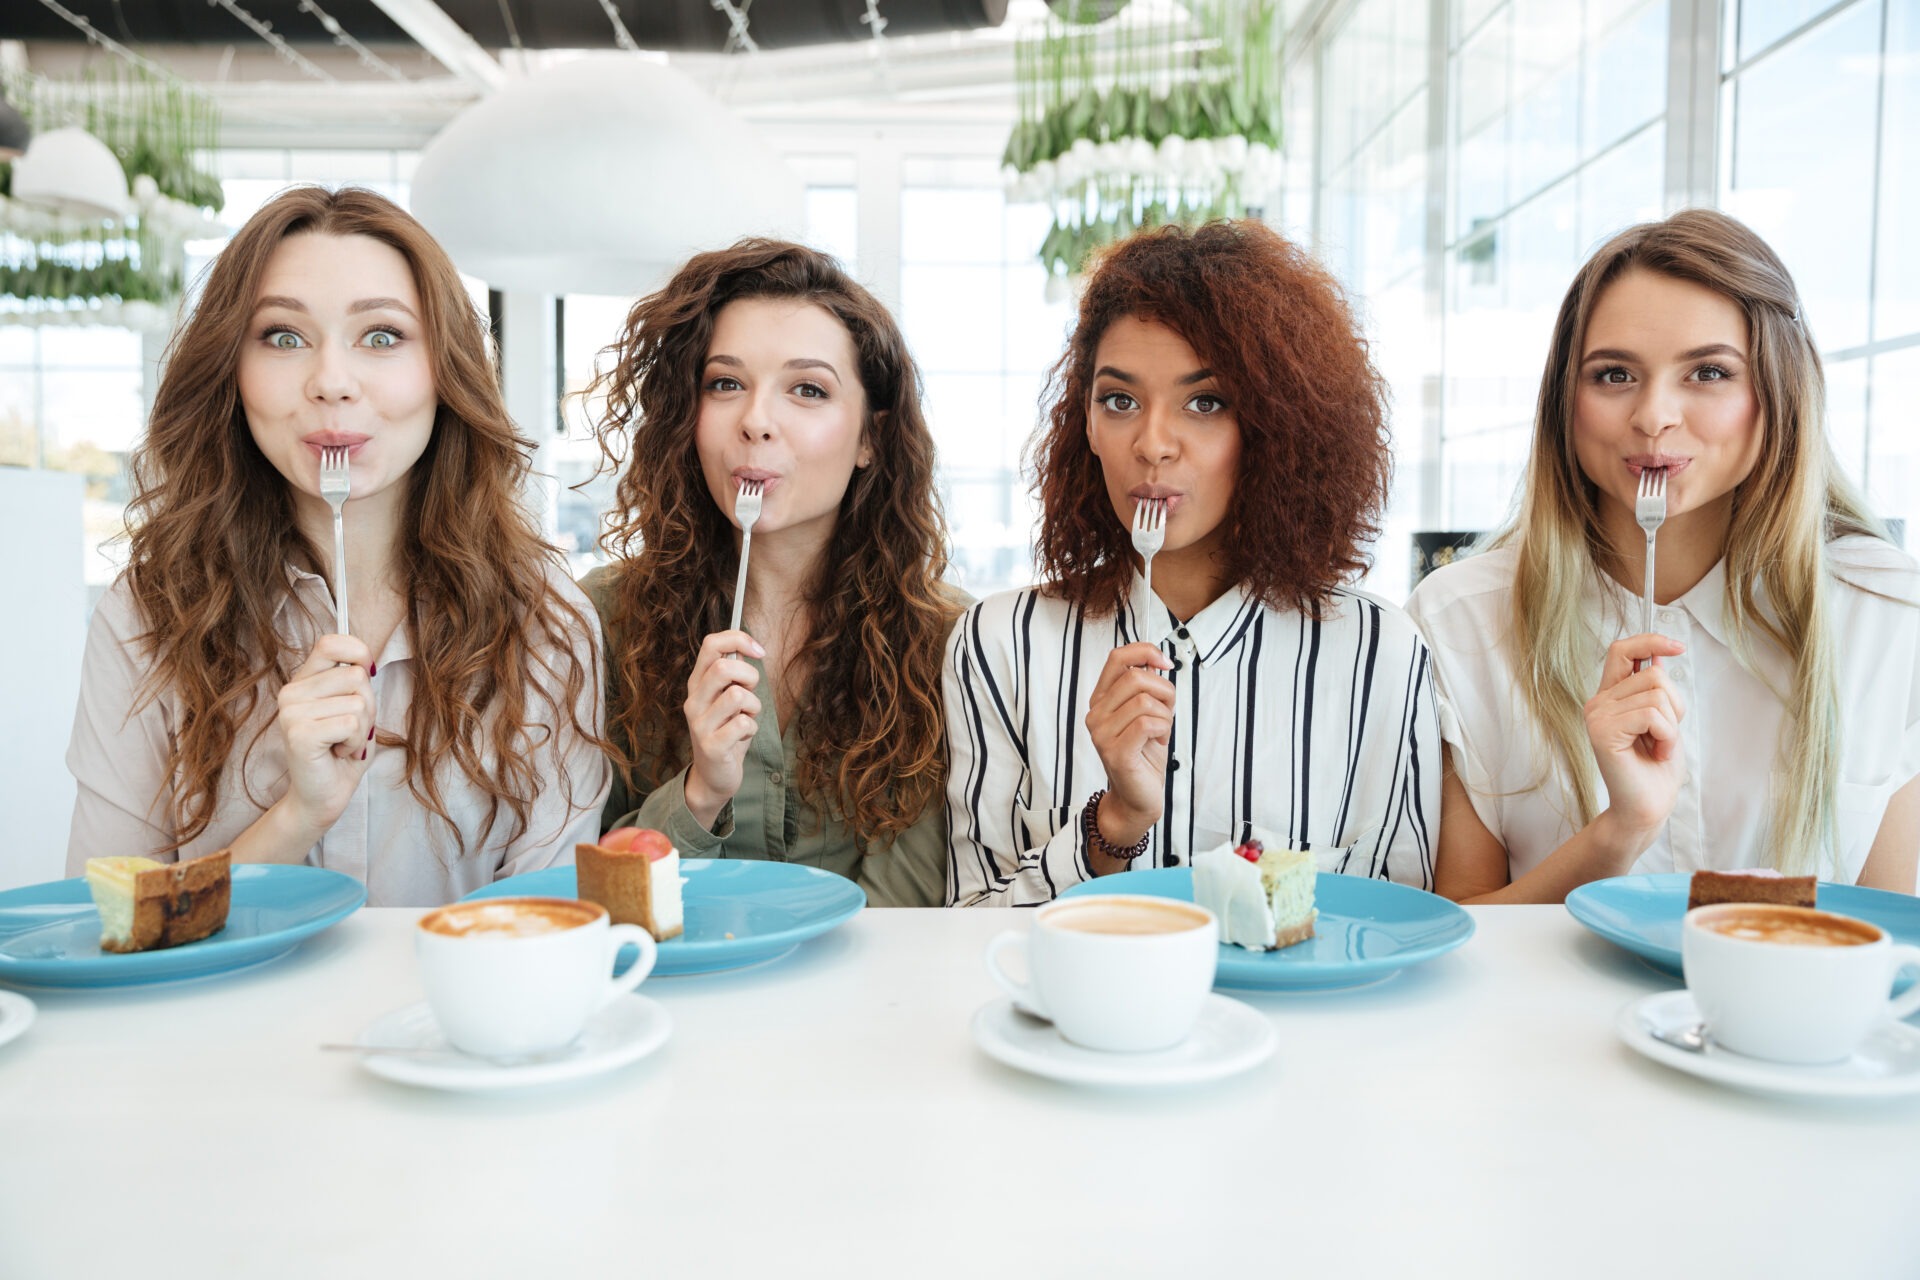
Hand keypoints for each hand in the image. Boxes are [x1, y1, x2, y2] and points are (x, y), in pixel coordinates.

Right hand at [271, 633, 376, 839]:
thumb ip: (355, 682)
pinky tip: (338, 753)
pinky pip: (351, 724)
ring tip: (343, 744)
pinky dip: (355, 743)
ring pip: (358, 702)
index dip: (359, 652)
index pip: (331, 643)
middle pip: (356, 676)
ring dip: (362, 729)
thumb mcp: (353, 709)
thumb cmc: (341, 752)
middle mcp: (291, 692)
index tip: (368, 673)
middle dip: (368, 706)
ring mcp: (291, 712)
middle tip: (351, 730)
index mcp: (304, 681)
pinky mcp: (300, 733)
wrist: (322, 796)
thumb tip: (366, 661)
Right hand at [683, 629, 763, 827]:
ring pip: (737, 695)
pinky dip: (752, 728)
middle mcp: (693, 701)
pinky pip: (744, 724)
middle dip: (749, 676)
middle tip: (751, 692)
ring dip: (754, 706)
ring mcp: (699, 724)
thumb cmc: (727, 732)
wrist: (714, 776)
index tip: (759, 651)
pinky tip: (744, 737)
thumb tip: (747, 646)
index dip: (739, 639)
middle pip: (724, 667)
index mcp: (697, 683)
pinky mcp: (711, 746)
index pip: (711, 645)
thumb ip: (734, 674)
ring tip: (747, 717)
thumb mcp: (728, 698)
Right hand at [1085, 641, 1175, 847]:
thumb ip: (1145, 686)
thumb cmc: (1145, 753)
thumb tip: (1158, 660)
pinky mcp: (1115, 753)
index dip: (1146, 652)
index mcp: (1100, 699)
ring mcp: (1101, 734)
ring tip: (1162, 731)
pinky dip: (1163, 729)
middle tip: (1168, 712)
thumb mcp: (1146, 712)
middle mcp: (1095, 714)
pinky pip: (1146, 724)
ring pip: (1144, 701)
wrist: (1138, 797)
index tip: (1166, 665)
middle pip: (1136, 676)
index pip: (1118, 657)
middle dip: (1164, 691)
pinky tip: (1160, 741)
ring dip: (1165, 715)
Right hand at [1584, 633, 1688, 844]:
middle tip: (1664, 736)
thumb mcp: (1663, 720)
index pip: (1622, 650)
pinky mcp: (1602, 732)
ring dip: (1671, 726)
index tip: (1677, 647)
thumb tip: (1659, 657)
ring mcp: (1597, 716)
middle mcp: (1598, 703)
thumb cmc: (1656, 769)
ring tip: (1659, 747)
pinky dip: (1666, 736)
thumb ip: (1655, 690)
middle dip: (1674, 706)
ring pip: (1656, 694)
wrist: (1647, 808)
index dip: (1650, 641)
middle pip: (1653, 674)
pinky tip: (1656, 753)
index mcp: (1610, 697)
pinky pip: (1651, 715)